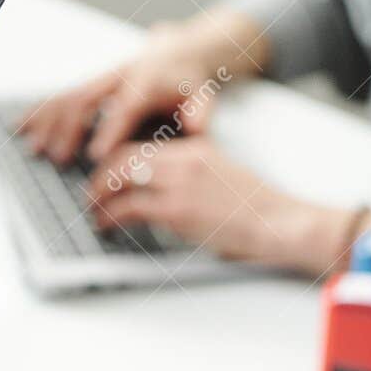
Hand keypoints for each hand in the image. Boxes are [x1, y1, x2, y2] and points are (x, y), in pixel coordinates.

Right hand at [18, 10, 263, 165]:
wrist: (176, 52)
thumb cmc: (187, 82)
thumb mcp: (203, 93)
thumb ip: (201, 111)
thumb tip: (196, 127)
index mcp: (145, 80)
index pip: (125, 105)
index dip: (109, 129)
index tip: (95, 155)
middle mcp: (117, 77)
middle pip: (86, 99)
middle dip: (68, 130)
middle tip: (59, 159)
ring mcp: (99, 80)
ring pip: (67, 97)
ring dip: (48, 124)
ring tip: (35, 150)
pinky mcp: (88, 85)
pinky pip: (59, 96)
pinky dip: (39, 113)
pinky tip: (21, 128)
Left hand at [87, 136, 351, 273]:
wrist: (279, 222)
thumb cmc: (254, 208)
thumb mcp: (219, 175)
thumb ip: (188, 172)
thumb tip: (155, 184)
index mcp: (194, 149)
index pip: (141, 145)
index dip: (114, 159)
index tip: (103, 173)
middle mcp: (184, 160)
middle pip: (123, 157)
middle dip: (100, 176)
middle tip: (91, 193)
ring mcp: (179, 183)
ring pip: (120, 179)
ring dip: (99, 196)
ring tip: (93, 211)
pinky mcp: (177, 210)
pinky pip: (128, 207)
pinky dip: (110, 216)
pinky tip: (106, 225)